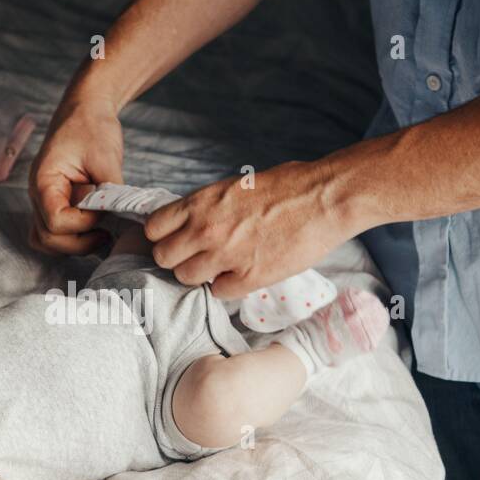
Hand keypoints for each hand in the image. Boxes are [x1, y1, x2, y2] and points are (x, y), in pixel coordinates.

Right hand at [27, 94, 124, 255]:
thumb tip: (121, 216)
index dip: (83, 224)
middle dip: (80, 242)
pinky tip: (92, 229)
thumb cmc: (91, 126)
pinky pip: (51, 232)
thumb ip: (110, 191)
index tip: (104, 211)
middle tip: (106, 233)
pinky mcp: (54, 203)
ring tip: (100, 234)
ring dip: (73, 245)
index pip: (56, 221)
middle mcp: (38, 195)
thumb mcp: (105, 157)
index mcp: (44, 181)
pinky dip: (69, 239)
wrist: (85, 110)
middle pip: (48, 238)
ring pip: (47, 240)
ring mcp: (44, 201)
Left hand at [144, 158, 362, 299]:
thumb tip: (192, 221)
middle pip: (164, 257)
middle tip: (195, 255)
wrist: (326, 199)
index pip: (154, 228)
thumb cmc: (288, 186)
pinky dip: (226, 287)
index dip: (162, 236)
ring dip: (199, 274)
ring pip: (186, 278)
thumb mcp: (235, 186)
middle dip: (177, 257)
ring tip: (219, 266)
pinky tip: (240, 275)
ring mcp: (226, 256)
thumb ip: (208, 207)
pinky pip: (218, 293)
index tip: (175, 238)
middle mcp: (206, 230)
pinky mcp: (249, 278)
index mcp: (201, 202)